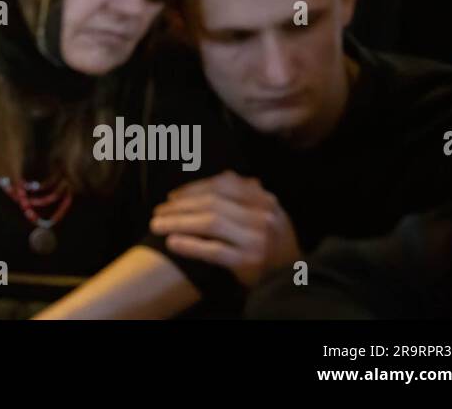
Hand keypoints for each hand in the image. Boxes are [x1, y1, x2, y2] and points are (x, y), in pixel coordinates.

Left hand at [150, 171, 300, 287]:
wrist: (294, 277)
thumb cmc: (273, 242)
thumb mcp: (268, 212)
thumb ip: (246, 194)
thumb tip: (222, 174)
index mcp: (263, 199)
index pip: (222, 185)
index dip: (193, 188)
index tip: (172, 196)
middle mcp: (262, 215)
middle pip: (212, 203)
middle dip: (180, 206)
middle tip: (158, 212)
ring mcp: (257, 238)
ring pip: (210, 223)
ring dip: (178, 222)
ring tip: (157, 225)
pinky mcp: (249, 261)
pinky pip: (214, 250)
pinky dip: (190, 245)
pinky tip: (172, 243)